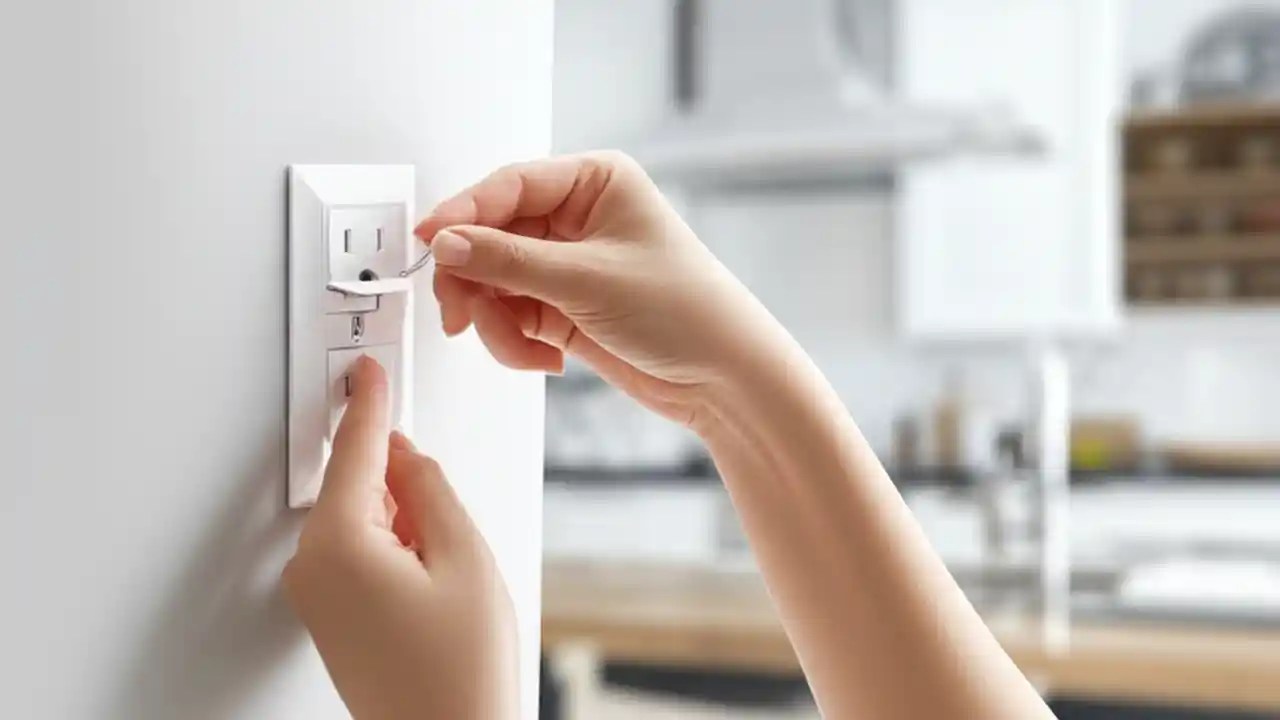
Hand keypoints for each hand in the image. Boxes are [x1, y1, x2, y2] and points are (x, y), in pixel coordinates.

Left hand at [283, 356, 517, 719]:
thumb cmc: (458, 674)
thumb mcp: (465, 556)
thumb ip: (431, 488)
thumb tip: (406, 455)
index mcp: (338, 544)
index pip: (356, 451)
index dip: (370, 403)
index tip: (364, 368)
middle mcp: (313, 568)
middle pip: (360, 486)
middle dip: (407, 488)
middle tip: (450, 539)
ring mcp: (317, 595)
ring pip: (365, 520)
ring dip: (408, 525)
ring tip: (447, 583)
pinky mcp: (331, 614)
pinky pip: (360, 552)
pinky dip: (397, 549)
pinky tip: (432, 590)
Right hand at [414, 151, 787, 430]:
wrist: (723, 378)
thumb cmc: (685, 310)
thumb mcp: (587, 279)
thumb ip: (508, 260)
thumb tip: (446, 243)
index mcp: (595, 181)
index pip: (509, 185)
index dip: (462, 213)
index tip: (428, 241)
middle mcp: (578, 217)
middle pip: (490, 237)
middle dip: (475, 281)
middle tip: (458, 314)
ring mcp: (567, 264)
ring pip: (494, 282)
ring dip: (496, 321)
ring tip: (523, 350)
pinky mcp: (562, 308)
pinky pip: (510, 316)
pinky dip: (513, 341)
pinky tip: (544, 360)